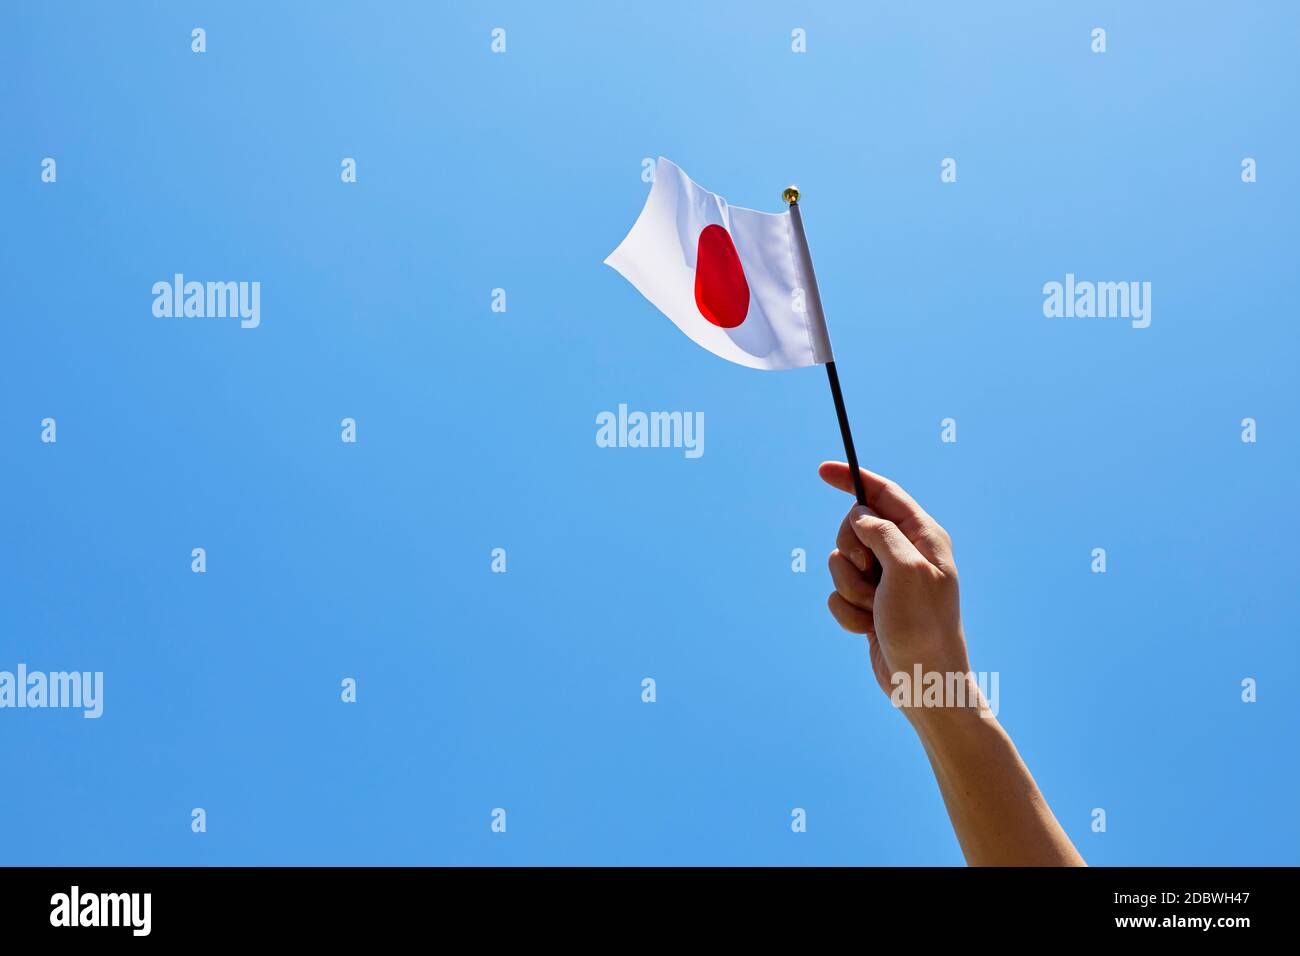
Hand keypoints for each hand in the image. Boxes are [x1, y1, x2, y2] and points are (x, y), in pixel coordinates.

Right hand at [820, 462, 970, 711]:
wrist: (923, 682)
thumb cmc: (922, 626)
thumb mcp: (906, 570)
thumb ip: (882, 533)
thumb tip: (860, 516)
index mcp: (922, 537)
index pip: (884, 494)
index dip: (852, 479)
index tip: (822, 469)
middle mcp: (904, 554)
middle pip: (854, 528)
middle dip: (850, 552)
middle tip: (869, 575)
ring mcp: (886, 581)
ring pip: (841, 563)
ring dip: (849, 588)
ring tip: (873, 609)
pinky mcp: (870, 605)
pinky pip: (838, 594)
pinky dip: (847, 612)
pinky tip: (867, 629)